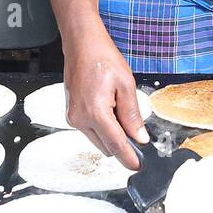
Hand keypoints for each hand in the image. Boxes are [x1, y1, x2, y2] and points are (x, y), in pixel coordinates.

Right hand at [62, 27, 147, 169]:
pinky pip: (90, 130)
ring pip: (98, 140)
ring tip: (118, 106)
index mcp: (96, 112)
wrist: (82, 46)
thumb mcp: (126, 85)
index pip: (116, 145)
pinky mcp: (71, 114)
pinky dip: (102, 126)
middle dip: (122, 142)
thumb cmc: (103, 59)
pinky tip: (108, 105)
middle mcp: (80, 119)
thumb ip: (132, 115)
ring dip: (111, 133)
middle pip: (106, 146)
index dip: (129, 158)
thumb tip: (140, 138)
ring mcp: (73, 118)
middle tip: (135, 126)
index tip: (138, 166)